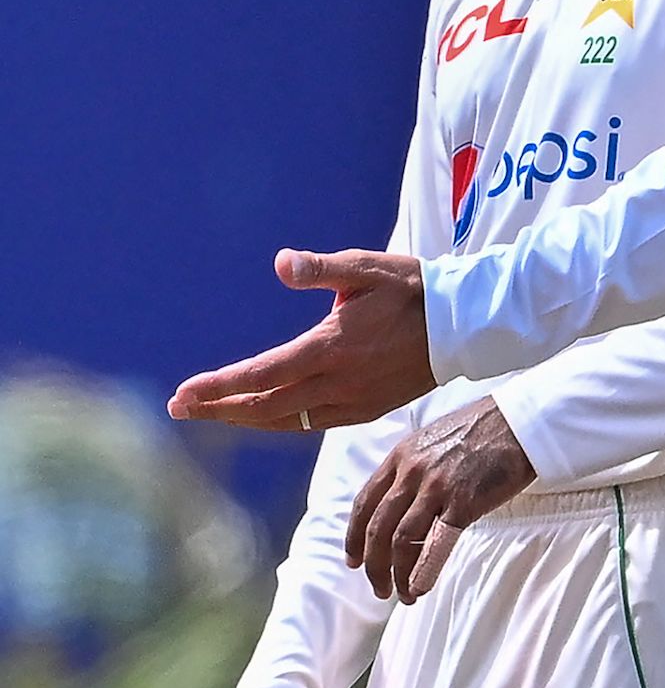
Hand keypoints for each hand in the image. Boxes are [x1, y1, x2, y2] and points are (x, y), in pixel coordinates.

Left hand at [168, 248, 433, 430]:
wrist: (462, 325)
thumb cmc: (410, 288)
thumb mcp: (365, 268)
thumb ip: (320, 269)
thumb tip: (280, 263)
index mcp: (331, 347)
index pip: (261, 374)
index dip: (218, 387)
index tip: (182, 395)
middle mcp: (338, 382)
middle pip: (265, 407)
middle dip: (218, 408)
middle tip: (179, 408)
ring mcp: (353, 401)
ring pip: (287, 422)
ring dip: (246, 419)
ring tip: (213, 413)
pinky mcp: (366, 410)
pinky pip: (313, 424)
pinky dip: (281, 422)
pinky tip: (266, 415)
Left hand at [346, 397, 535, 602]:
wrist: (520, 421)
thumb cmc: (484, 428)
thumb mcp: (434, 438)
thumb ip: (414, 466)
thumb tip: (405, 499)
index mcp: (401, 455)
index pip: (364, 503)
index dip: (354, 536)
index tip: (354, 559)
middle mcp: (411, 471)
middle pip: (377, 528)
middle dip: (373, 565)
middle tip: (379, 587)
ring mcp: (436, 487)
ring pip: (400, 540)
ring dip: (396, 574)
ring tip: (402, 594)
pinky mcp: (463, 502)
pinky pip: (434, 545)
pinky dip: (423, 571)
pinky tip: (419, 588)